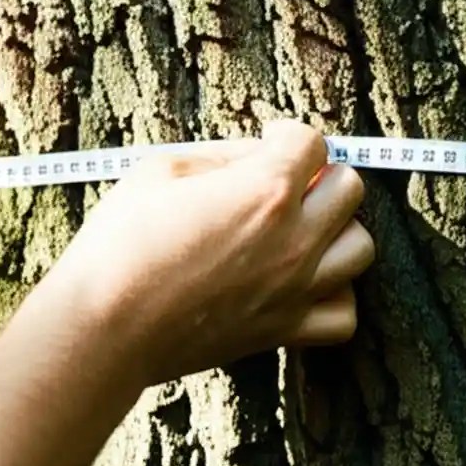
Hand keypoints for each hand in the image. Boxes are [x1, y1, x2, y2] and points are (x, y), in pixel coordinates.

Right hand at [35, 120, 374, 386]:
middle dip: (321, 176)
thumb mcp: (161, 170)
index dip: (287, 135)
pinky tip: (306, 282)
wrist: (105, 326)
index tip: (269, 141)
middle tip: (285, 182)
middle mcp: (294, 238)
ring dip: (337, 230)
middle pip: (350, 189)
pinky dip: (336, 295)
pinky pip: (345, 315)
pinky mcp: (283, 330)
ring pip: (360, 248)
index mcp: (266, 189)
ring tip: (300, 230)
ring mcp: (295, 289)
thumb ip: (222, 156)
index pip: (312, 143)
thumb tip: (256, 154)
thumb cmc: (122, 243)